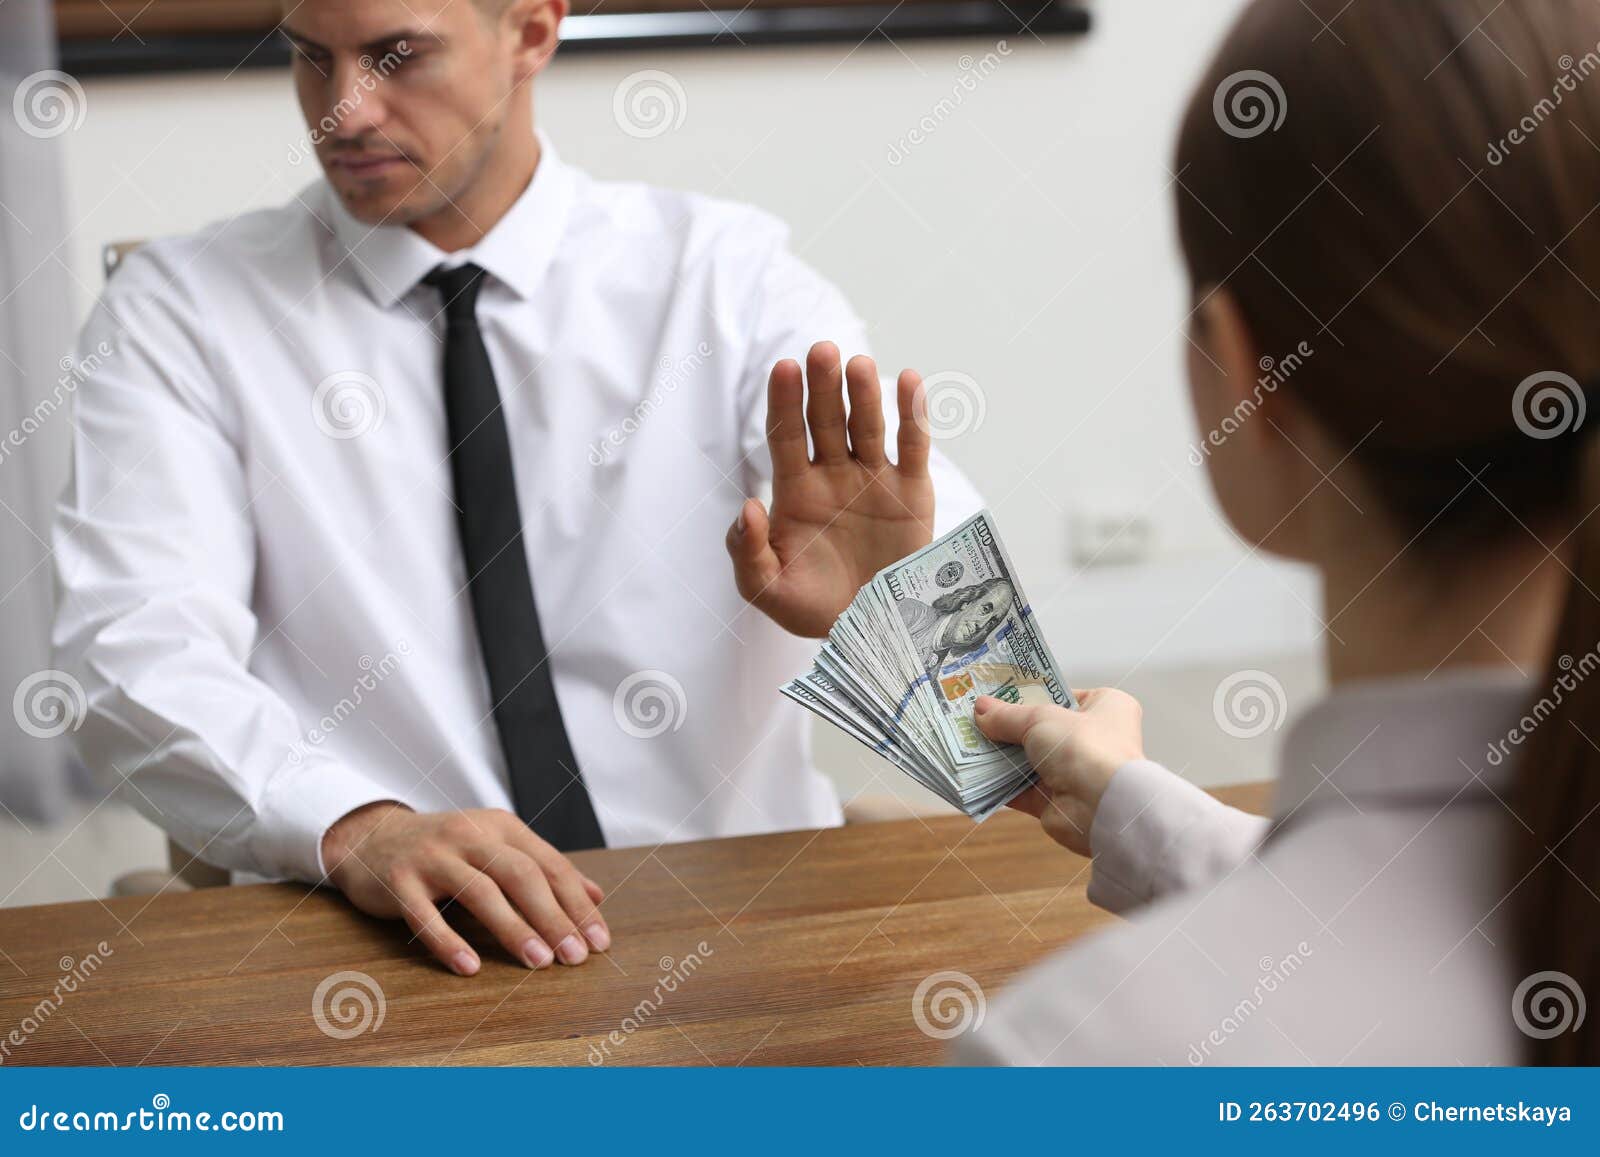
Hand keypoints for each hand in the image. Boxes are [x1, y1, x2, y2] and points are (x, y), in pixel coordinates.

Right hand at [321, 802, 608, 975]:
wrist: (372, 837)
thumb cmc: (448, 850)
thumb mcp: (498, 847)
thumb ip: (545, 869)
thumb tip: (596, 897)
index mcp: (502, 827)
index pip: (550, 865)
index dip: (577, 904)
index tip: (599, 941)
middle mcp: (470, 834)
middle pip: (521, 875)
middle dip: (554, 917)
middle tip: (576, 956)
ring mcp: (432, 855)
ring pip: (480, 891)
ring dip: (514, 928)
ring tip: (539, 962)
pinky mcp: (398, 880)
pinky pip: (425, 914)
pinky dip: (449, 942)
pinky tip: (470, 967)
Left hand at [727, 341, 934, 637]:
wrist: (869, 632)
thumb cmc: (812, 609)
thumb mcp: (767, 590)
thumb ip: (747, 553)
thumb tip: (747, 507)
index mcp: (795, 491)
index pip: (785, 436)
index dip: (785, 402)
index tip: (783, 369)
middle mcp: (833, 475)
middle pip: (825, 421)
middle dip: (822, 386)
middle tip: (822, 351)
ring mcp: (873, 479)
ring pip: (867, 426)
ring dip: (863, 395)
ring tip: (858, 365)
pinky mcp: (911, 492)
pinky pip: (912, 447)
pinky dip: (913, 415)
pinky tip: (909, 381)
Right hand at [974, 688, 1144, 856]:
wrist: (1101, 807)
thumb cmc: (1085, 748)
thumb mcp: (1041, 719)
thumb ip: (1008, 716)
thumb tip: (980, 709)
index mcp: (1106, 708)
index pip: (1063, 695)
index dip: (1030, 693)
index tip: (998, 692)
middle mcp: (1093, 740)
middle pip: (1041, 729)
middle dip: (1009, 727)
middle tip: (975, 717)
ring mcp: (1074, 773)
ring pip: (1028, 760)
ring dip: (1000, 756)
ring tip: (967, 743)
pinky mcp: (1056, 801)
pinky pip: (1021, 789)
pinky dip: (998, 784)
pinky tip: (972, 774)